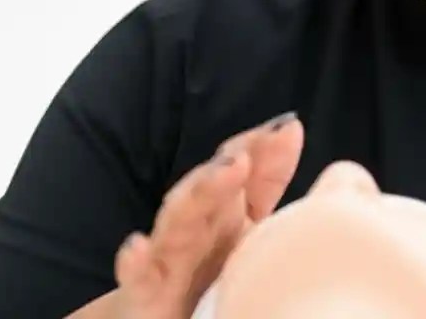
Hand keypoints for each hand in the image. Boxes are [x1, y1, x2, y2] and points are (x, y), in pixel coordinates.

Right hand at [112, 112, 303, 318]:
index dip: (256, 146)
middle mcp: (193, 227)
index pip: (235, 166)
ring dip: (191, 200)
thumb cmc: (210, 265)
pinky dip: (134, 262)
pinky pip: (139, 278)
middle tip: (240, 159)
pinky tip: (136, 246)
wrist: (169, 312)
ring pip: (174, 225)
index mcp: (222, 209)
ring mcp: (167, 258)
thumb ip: (266, 178)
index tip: (285, 129)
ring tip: (217, 180)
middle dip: (217, 173)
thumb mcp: (248, 221)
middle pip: (203, 193)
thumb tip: (291, 126)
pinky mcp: (145, 293)